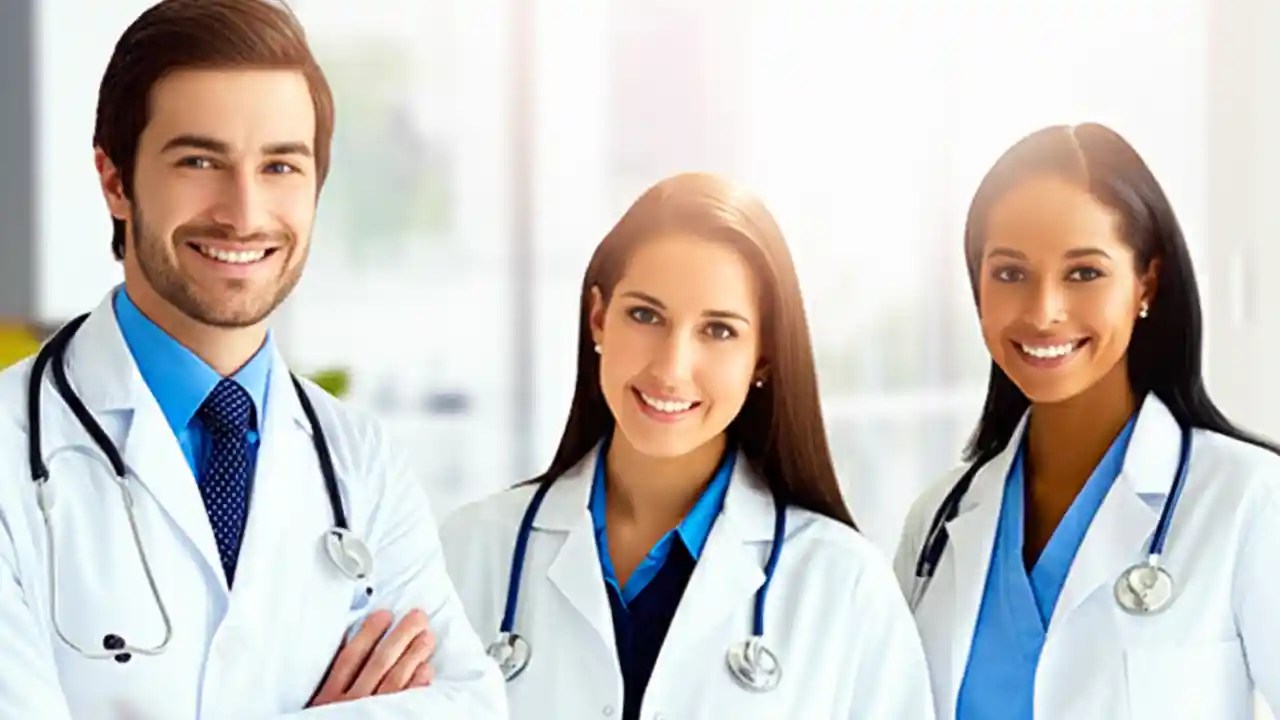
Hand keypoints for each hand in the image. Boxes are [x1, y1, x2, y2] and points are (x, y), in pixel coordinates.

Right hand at [308, 609, 436, 706]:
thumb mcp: (317, 705)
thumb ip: (333, 678)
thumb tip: (345, 641)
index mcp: (327, 698)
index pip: (351, 656)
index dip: (368, 633)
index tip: (384, 615)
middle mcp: (349, 706)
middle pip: (379, 663)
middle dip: (400, 636)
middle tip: (417, 617)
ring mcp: (369, 715)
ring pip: (396, 679)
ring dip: (414, 654)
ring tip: (427, 637)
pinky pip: (406, 703)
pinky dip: (418, 684)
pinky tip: (427, 668)